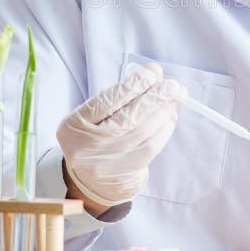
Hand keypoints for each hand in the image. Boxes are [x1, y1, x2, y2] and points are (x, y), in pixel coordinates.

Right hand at [56, 62, 183, 207]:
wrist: (90, 179)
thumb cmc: (94, 135)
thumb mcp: (94, 113)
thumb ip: (120, 92)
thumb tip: (153, 71)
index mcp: (73, 126)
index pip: (105, 102)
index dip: (131, 87)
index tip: (151, 73)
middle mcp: (87, 147)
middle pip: (126, 119)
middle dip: (154, 99)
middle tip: (172, 85)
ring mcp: (106, 164)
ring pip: (143, 134)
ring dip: (163, 112)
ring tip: (176, 98)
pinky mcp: (125, 174)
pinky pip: (151, 148)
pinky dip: (164, 129)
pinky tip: (170, 116)